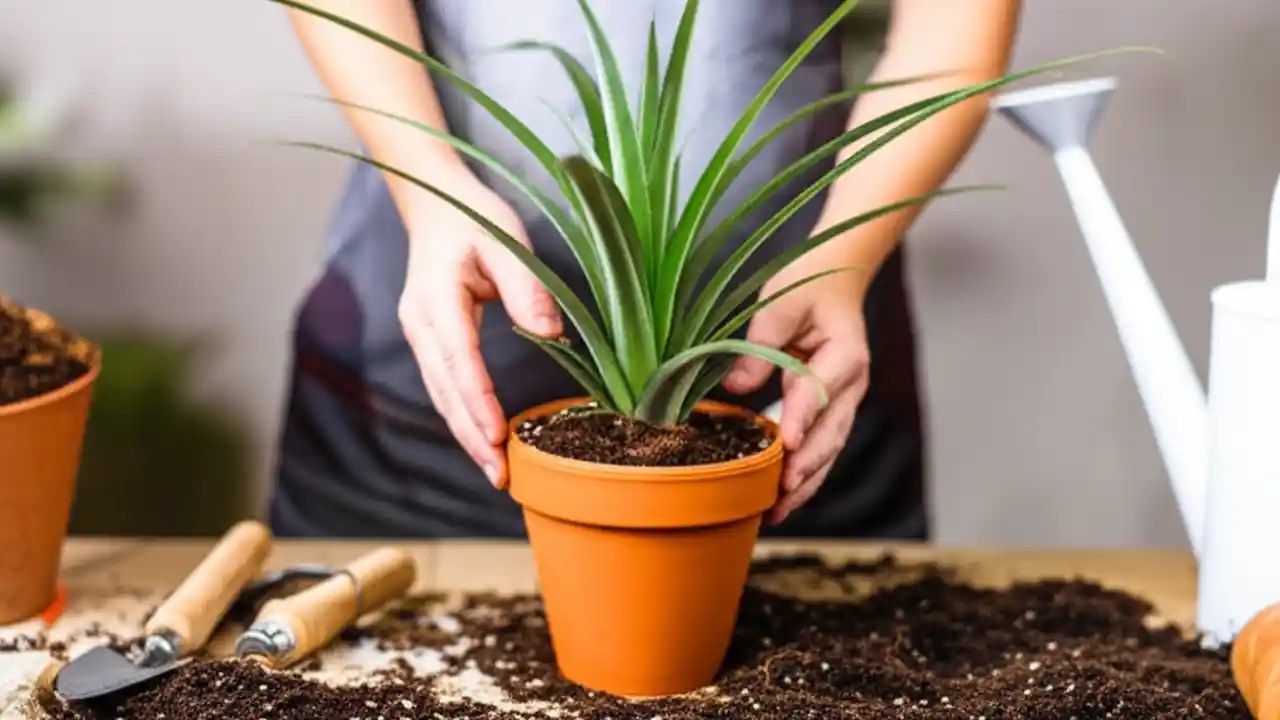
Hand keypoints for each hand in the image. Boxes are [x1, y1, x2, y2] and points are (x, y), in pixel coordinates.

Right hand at [397, 170, 561, 487]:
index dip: (477, 400)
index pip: (458, 359)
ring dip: (466, 435)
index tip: (497, 435)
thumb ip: (525, 286)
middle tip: (501, 476)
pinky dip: (463, 417)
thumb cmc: (474, 218)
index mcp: (437, 299)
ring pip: (442, 396)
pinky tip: (484, 442)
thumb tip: (551, 333)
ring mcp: (420, 335)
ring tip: (495, 472)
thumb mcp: (505, 241)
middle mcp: (421, 324)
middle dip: (472, 436)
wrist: (435, 204)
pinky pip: (445, 387)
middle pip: (445, 391)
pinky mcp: (430, 342)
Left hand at [722, 267, 869, 524]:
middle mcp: (851, 385)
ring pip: (828, 449)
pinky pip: (821, 448)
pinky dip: (804, 475)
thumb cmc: (809, 287)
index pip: (820, 390)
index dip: (803, 416)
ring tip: (777, 511)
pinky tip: (781, 499)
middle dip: (806, 466)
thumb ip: (761, 342)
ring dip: (806, 482)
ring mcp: (844, 403)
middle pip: (830, 433)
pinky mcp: (831, 413)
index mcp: (844, 354)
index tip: (788, 442)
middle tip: (780, 493)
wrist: (836, 282)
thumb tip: (736, 386)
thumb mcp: (781, 302)